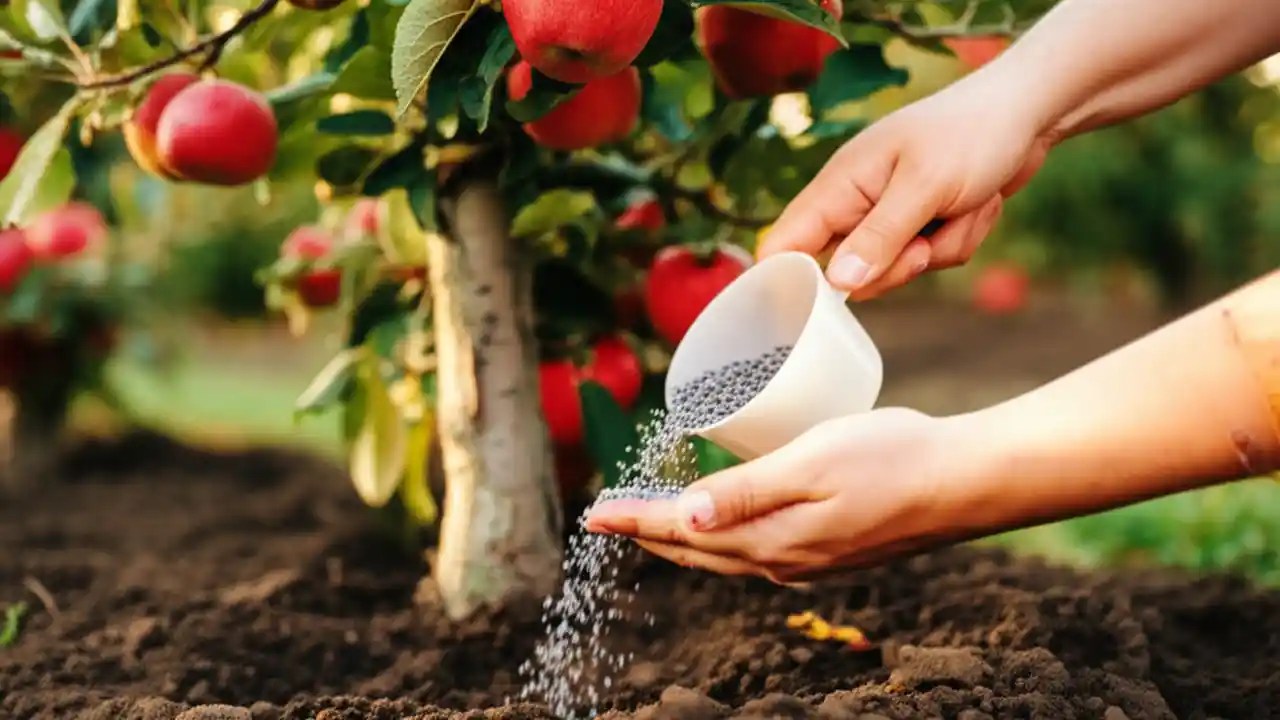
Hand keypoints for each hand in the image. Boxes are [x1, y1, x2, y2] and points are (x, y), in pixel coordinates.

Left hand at [583, 408, 975, 583]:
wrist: (964, 482)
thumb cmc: (891, 460)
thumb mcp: (811, 465)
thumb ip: (746, 494)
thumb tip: (682, 521)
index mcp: (770, 540)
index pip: (682, 532)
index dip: (635, 519)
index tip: (594, 511)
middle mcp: (782, 559)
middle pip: (696, 551)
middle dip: (650, 534)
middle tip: (611, 517)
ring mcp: (808, 559)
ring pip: (725, 554)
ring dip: (683, 539)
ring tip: (654, 522)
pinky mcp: (830, 548)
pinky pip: (756, 550)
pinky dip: (724, 537)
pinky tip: (727, 522)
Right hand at [760, 77, 1057, 299]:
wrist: (1030, 111)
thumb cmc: (972, 132)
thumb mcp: (925, 186)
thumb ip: (880, 237)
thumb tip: (839, 284)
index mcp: (841, 184)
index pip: (785, 242)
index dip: (788, 279)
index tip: (815, 309)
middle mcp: (859, 201)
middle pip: (847, 271)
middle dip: (895, 266)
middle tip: (923, 245)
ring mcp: (893, 215)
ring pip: (900, 268)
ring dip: (941, 246)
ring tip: (963, 203)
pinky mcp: (925, 224)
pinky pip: (934, 258)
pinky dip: (961, 237)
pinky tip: (977, 202)